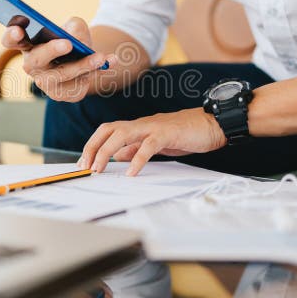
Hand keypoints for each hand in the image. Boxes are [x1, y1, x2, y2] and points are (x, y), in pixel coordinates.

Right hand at [1, 17, 115, 101]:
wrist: (85, 58)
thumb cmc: (72, 37)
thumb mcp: (74, 26)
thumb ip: (74, 28)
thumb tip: (78, 40)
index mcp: (28, 45)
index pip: (12, 41)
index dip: (11, 36)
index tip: (18, 30)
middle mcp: (33, 66)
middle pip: (36, 61)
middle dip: (51, 51)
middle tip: (67, 44)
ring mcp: (47, 83)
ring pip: (62, 76)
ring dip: (82, 66)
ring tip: (100, 58)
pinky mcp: (65, 94)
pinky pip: (81, 85)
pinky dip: (98, 71)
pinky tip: (112, 61)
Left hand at [78, 108, 227, 175]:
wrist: (212, 124)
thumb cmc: (185, 133)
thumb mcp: (155, 142)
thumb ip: (136, 147)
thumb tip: (117, 155)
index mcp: (137, 127)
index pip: (107, 131)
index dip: (92, 145)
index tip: (84, 163)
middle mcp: (141, 124)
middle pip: (108, 129)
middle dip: (93, 147)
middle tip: (86, 167)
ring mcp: (153, 127)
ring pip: (122, 134)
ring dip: (106, 151)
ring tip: (99, 169)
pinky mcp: (167, 134)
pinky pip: (148, 145)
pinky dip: (138, 159)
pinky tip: (131, 172)